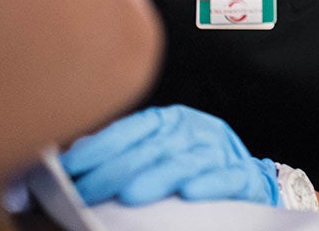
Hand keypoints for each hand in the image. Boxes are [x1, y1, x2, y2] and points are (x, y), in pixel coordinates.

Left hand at [59, 105, 280, 206]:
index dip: (102, 144)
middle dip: (117, 170)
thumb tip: (74, 157)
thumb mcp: (159, 155)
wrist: (248, 180)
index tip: (70, 165)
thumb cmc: (194, 168)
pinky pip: (227, 178)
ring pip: (188, 161)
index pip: (134, 127)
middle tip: (87, 191)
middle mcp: (196, 131)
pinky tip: (189, 192)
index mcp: (172, 122)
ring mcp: (221, 152)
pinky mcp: (244, 177)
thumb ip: (123, 155)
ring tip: (130, 195)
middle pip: (155, 148)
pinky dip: (209, 183)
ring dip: (159, 177)